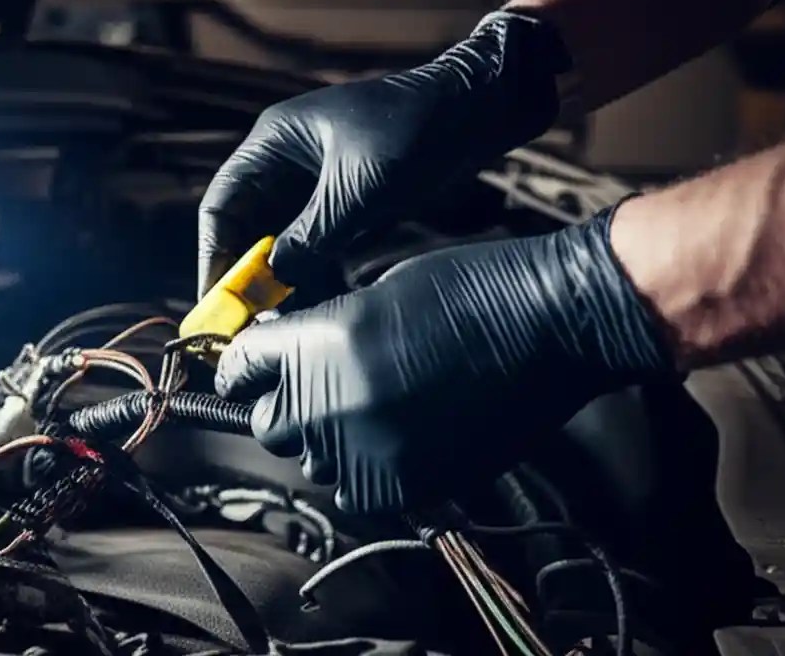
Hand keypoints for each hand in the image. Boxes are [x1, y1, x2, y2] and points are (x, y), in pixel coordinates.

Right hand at [198, 10, 571, 300]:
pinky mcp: (345, 197)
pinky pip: (312, 240)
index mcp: (273, 141)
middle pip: (245, 226)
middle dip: (243, 273)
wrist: (481, 107)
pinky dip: (308, 269)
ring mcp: (315, 179)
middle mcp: (285, 160)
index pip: (221, 205)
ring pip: (278, 238)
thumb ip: (311, 239)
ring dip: (276, 276)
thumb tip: (273, 284)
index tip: (217, 302)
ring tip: (276, 320)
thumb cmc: (415, 131)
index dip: (214, 256)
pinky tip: (311, 301)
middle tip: (244, 322)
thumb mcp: (359, 191)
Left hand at [215, 207, 672, 512]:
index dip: (242, 369)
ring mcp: (364, 451)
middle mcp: (325, 404)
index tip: (251, 372)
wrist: (548, 326)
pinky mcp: (404, 487)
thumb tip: (284, 358)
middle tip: (318, 392)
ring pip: (313, 462)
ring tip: (375, 410)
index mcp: (311, 345)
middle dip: (284, 409)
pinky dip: (367, 471)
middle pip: (267, 426)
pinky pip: (356, 492)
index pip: (236, 370)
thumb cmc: (468, 291)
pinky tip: (400, 439)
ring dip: (328, 441)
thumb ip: (317, 333)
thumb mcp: (372, 295)